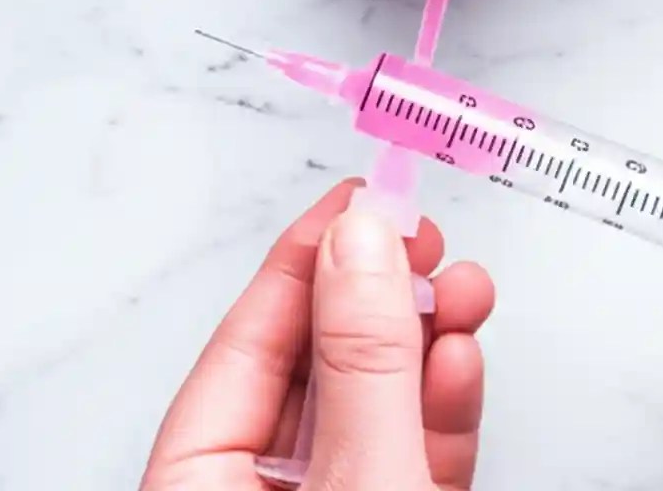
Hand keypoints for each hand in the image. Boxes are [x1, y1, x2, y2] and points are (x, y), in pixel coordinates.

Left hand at [140, 178, 495, 489]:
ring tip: (465, 287)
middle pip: (312, 368)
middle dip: (376, 296)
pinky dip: (439, 406)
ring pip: (370, 407)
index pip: (245, 346)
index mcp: (198, 486)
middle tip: (420, 234)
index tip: (357, 199)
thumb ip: (361, 367)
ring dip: (423, 344)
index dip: (305, 261)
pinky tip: (460, 356)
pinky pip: (408, 452)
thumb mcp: (361, 478)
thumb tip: (362, 245)